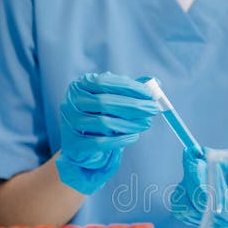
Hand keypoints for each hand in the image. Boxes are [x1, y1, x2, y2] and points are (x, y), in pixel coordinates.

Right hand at [56, 72, 158, 194]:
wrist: (82, 145)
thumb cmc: (101, 116)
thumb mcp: (114, 99)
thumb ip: (132, 90)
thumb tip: (156, 83)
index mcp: (80, 85)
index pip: (104, 82)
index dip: (129, 87)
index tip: (149, 94)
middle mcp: (72, 102)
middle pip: (104, 102)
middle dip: (133, 106)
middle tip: (153, 110)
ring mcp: (70, 123)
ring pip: (103, 122)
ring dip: (130, 123)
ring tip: (146, 124)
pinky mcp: (74, 144)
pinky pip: (100, 142)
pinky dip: (121, 139)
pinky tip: (134, 136)